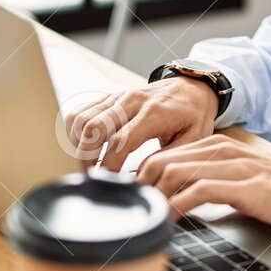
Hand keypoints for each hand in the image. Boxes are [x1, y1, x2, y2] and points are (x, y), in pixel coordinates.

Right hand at [63, 78, 218, 170]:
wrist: (192, 87)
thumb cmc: (194, 115)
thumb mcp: (195, 138)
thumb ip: (170, 158)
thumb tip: (145, 177)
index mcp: (154, 112)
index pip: (121, 142)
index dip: (110, 166)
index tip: (109, 184)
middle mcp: (131, 101)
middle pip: (94, 129)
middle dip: (87, 159)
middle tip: (93, 179)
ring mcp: (117, 97)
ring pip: (82, 120)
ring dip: (78, 147)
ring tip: (87, 167)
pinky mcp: (108, 98)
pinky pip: (80, 113)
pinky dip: (75, 134)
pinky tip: (85, 150)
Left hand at [137, 135, 270, 236]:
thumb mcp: (241, 184)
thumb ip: (210, 186)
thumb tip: (176, 205)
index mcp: (216, 147)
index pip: (160, 156)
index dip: (138, 181)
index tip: (126, 203)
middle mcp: (219, 151)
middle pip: (157, 163)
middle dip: (136, 190)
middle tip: (127, 215)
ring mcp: (230, 166)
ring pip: (171, 174)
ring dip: (151, 200)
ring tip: (141, 222)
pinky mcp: (241, 185)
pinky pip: (194, 193)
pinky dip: (175, 209)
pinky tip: (168, 225)